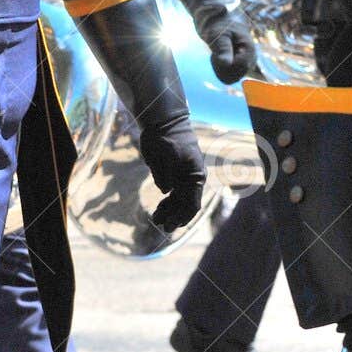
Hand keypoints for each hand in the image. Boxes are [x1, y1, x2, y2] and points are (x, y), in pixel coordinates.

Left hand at [139, 116, 207, 232]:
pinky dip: (165, 204)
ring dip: (168, 212)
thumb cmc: (168, 137)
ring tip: (156, 220)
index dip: (184, 216)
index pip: (193, 202)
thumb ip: (166, 174)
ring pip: (177, 202)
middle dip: (175, 217)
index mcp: (195, 175)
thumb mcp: (168, 154)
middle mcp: (190, 179)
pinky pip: (170, 195)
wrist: (162, 124)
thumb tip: (165, 190)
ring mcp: (181, 179)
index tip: (174, 225)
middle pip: (185, 205)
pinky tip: (157, 212)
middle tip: (163, 227)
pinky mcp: (171, 176)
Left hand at [199, 8, 255, 83]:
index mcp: (250, 49)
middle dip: (221, 66)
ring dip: (219, 69)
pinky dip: (220, 71)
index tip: (218, 51)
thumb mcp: (220, 36)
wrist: (222, 28)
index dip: (225, 62)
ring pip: (229, 79)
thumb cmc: (220, 29)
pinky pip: (227, 79)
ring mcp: (247, 67)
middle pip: (233, 76)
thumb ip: (224, 49)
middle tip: (216, 52)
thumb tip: (226, 64)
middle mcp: (251, 60)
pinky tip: (220, 60)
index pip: (239, 66)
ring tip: (219, 55)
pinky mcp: (240, 71)